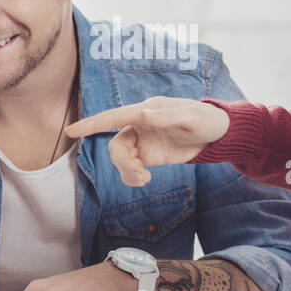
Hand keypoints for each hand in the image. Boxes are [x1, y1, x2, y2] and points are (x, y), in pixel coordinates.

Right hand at [64, 96, 229, 186]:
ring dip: (127, 171)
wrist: (219, 135)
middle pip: (117, 145)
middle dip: (123, 162)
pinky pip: (131, 167)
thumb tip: (142, 115)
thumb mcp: (191, 116)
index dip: (92, 123)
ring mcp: (144, 141)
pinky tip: (144, 180)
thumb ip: (166, 116)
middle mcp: (141, 125)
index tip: (72, 130)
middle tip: (141, 175)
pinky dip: (132, 176)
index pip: (114, 116)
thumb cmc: (207, 119)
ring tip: (144, 180)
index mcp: (147, 110)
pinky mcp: (149, 155)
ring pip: (121, 158)